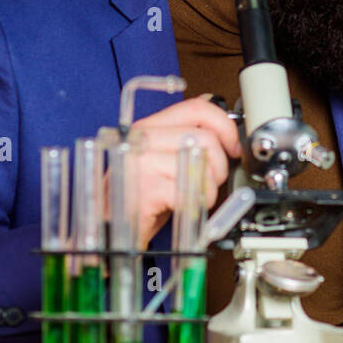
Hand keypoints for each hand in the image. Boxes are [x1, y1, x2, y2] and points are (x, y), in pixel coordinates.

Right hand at [107, 95, 241, 248]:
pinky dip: (197, 203)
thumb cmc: (139, 200)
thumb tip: (225, 133)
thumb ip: (186, 142)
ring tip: (192, 197)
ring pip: (202, 163)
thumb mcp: (163, 162)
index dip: (224, 125)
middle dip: (219, 165)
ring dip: (208, 188)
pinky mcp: (145, 186)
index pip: (196, 108)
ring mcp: (140, 161)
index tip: (233, 146)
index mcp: (147, 127)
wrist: (109, 234)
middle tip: (209, 182)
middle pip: (205, 138)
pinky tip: (184, 208)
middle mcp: (141, 139)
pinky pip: (191, 189)